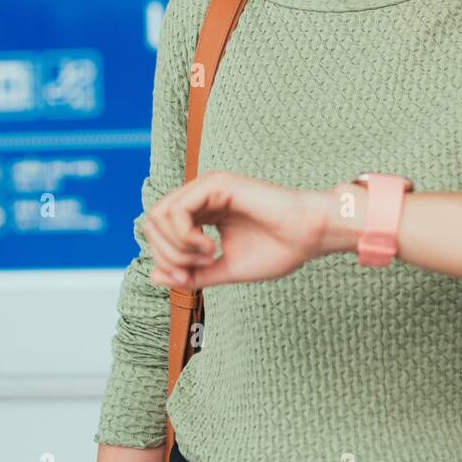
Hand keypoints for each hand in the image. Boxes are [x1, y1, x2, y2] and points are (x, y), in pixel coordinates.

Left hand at [141, 170, 337, 288]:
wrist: (308, 236)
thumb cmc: (277, 249)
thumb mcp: (223, 269)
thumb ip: (191, 273)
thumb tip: (153, 275)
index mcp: (202, 211)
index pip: (159, 232)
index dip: (165, 260)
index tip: (188, 278)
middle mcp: (201, 195)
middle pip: (152, 222)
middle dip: (166, 255)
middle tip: (194, 269)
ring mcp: (207, 186)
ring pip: (159, 215)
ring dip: (176, 247)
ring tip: (206, 256)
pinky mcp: (216, 183)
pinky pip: (177, 210)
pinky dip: (185, 236)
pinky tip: (209, 247)